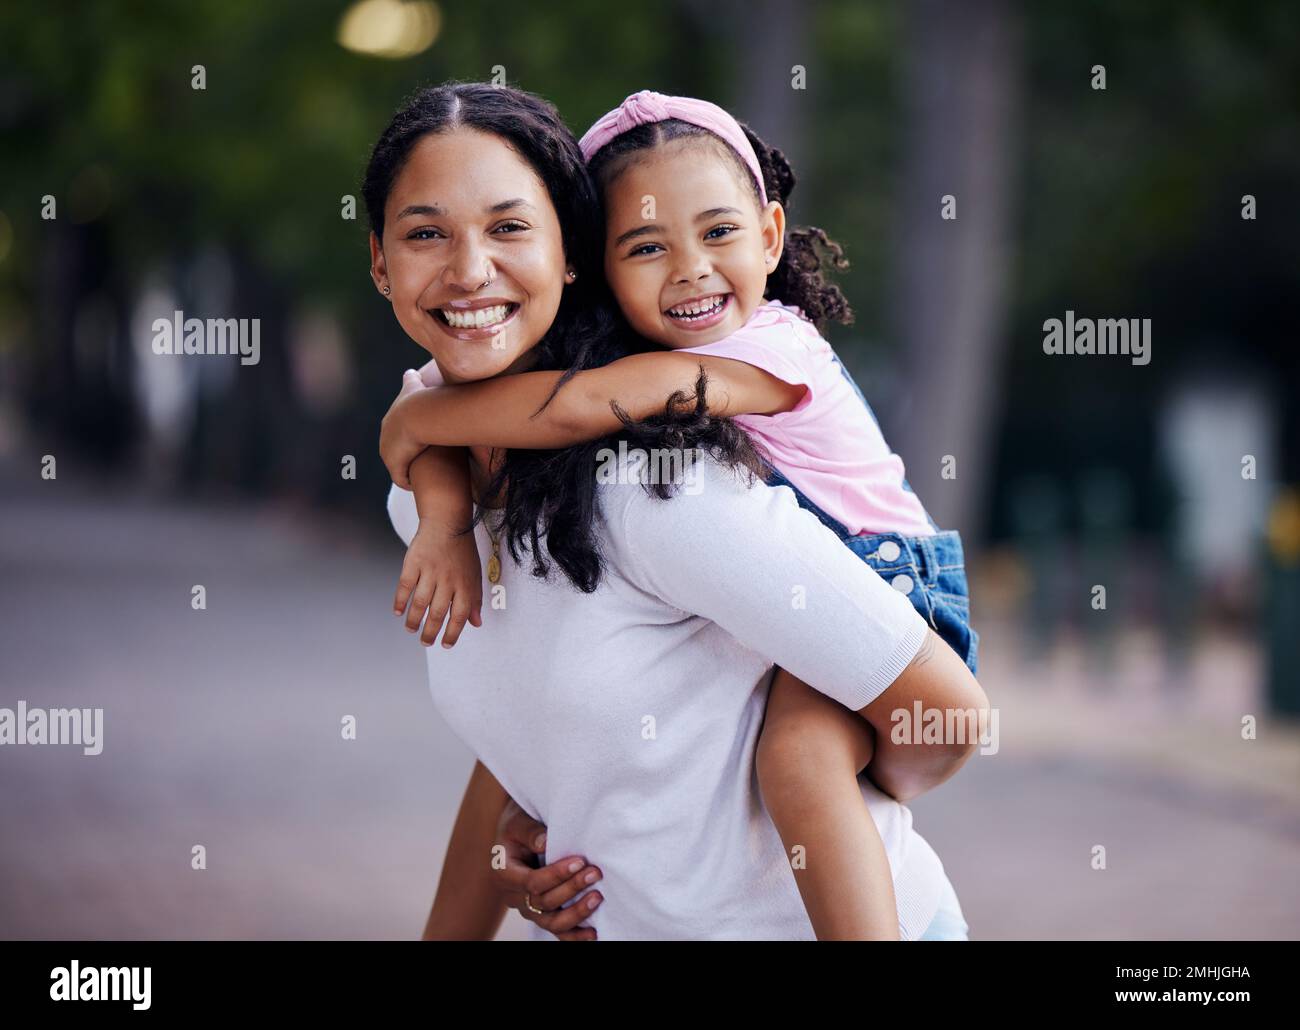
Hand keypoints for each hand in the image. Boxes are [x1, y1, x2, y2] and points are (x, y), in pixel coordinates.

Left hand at [380, 369, 427, 489]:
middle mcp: (385, 437)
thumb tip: (411, 370)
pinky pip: (401, 478)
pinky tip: (415, 485)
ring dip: (405, 470)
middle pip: (392, 449)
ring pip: (397, 465)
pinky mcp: (395, 465)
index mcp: (390, 421)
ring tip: (416, 476)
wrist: (418, 414)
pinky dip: (407, 481)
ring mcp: (388, 452)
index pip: (392, 429)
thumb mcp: (414, 385)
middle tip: (416, 461)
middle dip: (402, 455)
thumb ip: (412, 378)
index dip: (400, 436)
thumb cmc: (422, 399)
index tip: (407, 441)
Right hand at [394, 516, 483, 647]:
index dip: (453, 633)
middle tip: (425, 643)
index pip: (459, 616)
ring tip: (411, 630)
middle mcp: (448, 579)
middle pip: (437, 613)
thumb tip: (476, 624)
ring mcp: (429, 571)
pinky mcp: (413, 562)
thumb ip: (475, 599)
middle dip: (430, 632)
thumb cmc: (462, 551)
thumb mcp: (475, 574)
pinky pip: (404, 586)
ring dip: (414, 620)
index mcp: (465, 584)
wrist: (447, 522)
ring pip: (420, 603)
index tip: (446, 645)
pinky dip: (400, 601)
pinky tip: (398, 612)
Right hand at [492, 801, 602, 940]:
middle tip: (595, 873)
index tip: (580, 861)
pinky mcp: (542, 915)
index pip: (532, 883)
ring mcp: (528, 910)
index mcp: (504, 875)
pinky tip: (594, 934)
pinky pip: (558, 931)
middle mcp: (514, 897)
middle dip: (572, 888)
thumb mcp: (518, 821)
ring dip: (577, 913)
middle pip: (544, 902)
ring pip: (552, 922)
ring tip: (597, 897)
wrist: (516, 837)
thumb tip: (544, 843)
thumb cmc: (518, 826)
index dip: (557, 875)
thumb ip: (530, 832)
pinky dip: (575, 936)